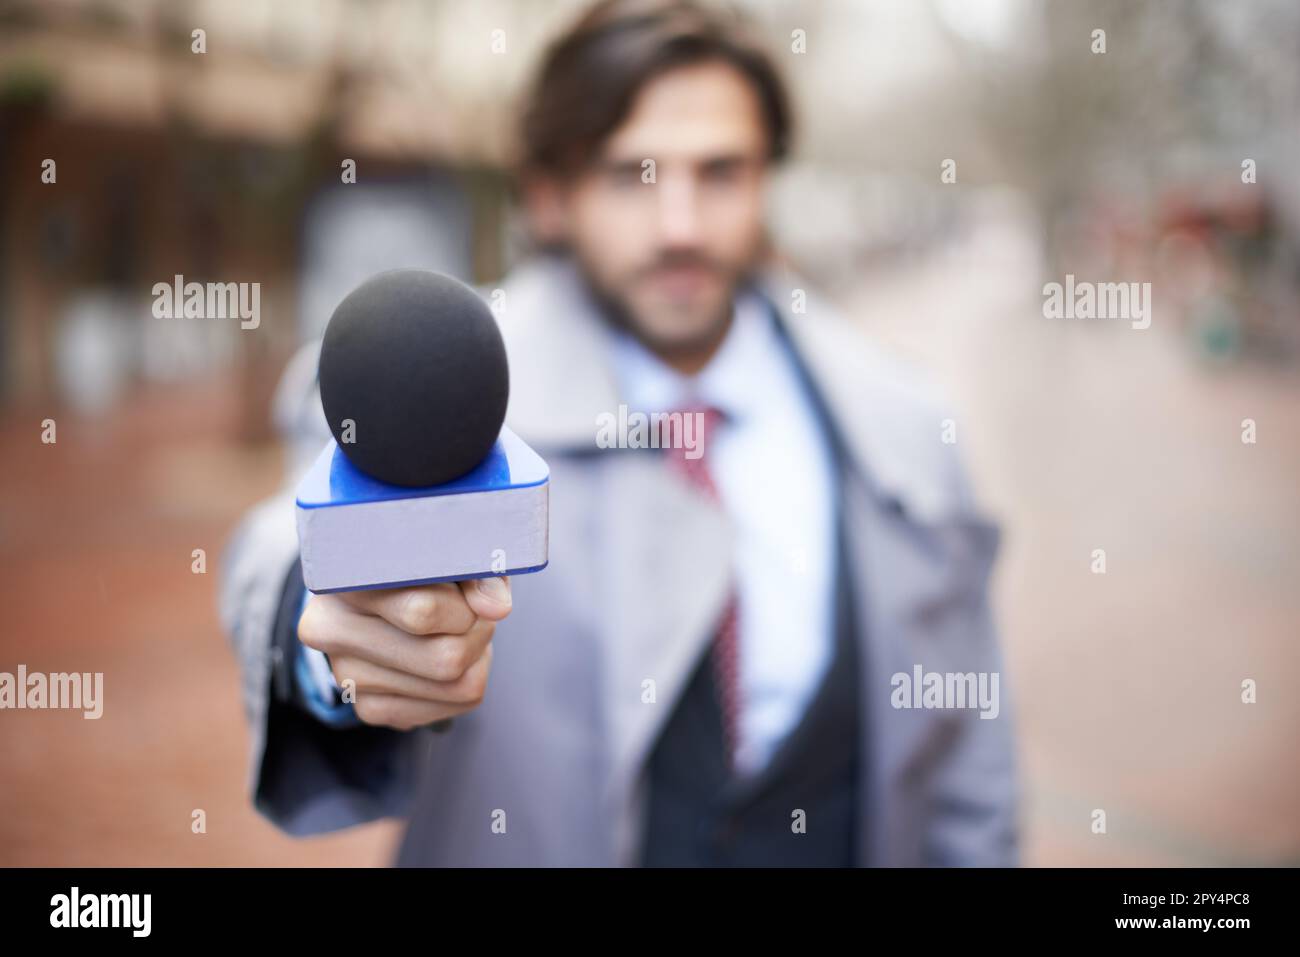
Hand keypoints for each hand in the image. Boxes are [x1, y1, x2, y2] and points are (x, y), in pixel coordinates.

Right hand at [296, 577, 511, 730]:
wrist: (390, 594)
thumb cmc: (423, 564)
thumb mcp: (450, 551)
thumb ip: (476, 572)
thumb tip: (495, 608)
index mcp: (344, 577)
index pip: (422, 612)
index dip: (464, 605)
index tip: (468, 589)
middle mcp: (330, 628)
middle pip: (445, 658)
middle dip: (476, 632)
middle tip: (471, 610)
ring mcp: (346, 675)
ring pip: (454, 684)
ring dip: (475, 654)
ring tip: (455, 627)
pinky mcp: (370, 707)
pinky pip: (453, 704)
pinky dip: (467, 678)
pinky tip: (443, 652)